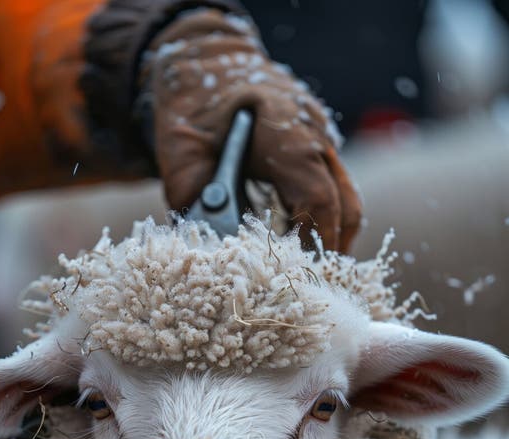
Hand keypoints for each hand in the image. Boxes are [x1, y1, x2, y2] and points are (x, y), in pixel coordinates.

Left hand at [144, 9, 361, 251]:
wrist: (204, 63)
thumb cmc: (190, 108)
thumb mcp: (179, 154)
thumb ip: (194, 199)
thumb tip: (212, 250)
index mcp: (286, 130)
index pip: (317, 197)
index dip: (310, 241)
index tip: (295, 273)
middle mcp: (314, 133)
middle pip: (344, 205)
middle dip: (327, 251)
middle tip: (306, 286)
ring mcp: (322, 138)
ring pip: (348, 201)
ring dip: (331, 240)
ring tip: (307, 274)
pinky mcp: (321, 150)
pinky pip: (337, 193)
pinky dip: (325, 224)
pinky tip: (301, 248)